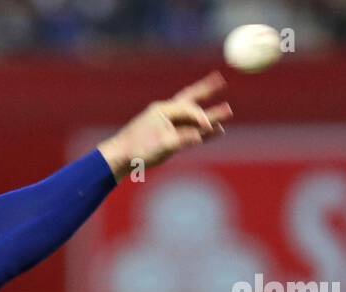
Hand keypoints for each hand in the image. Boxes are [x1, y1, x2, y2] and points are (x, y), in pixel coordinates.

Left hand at [97, 71, 232, 181]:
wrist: (119, 158)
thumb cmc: (137, 150)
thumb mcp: (162, 145)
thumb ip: (184, 138)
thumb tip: (203, 132)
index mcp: (163, 110)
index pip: (189, 109)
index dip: (202, 118)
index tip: (210, 127)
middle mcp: (166, 113)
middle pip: (191, 99)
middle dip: (207, 90)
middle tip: (220, 78)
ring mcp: (167, 125)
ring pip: (192, 117)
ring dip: (209, 114)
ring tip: (227, 108)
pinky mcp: (168, 137)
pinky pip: (190, 131)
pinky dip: (203, 131)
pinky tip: (216, 131)